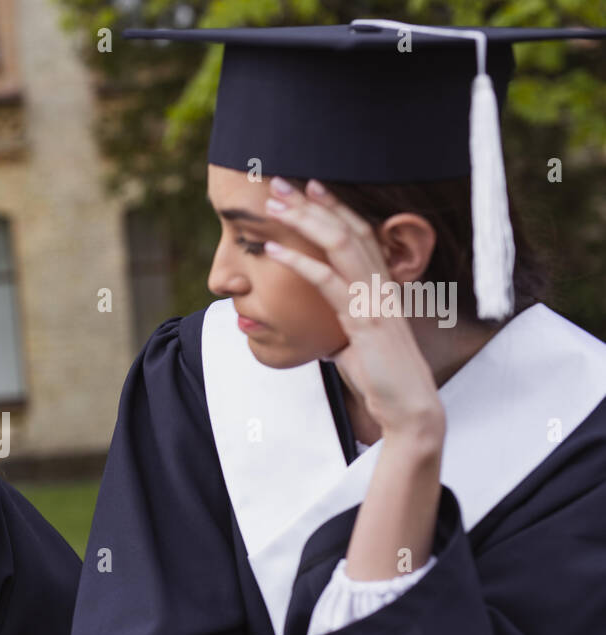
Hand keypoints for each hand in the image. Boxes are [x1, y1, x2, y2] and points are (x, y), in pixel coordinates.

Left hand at [262, 177, 444, 440]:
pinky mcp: (364, 320)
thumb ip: (342, 326)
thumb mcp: (355, 343)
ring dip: (304, 221)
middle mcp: (381, 284)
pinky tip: (272, 251)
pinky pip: (328, 283)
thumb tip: (326, 329)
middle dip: (313, 203)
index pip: (360, 233)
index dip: (335, 207)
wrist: (407, 405)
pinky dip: (298, 263)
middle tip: (282, 182)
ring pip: (339, 245)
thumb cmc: (381, 376)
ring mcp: (374, 299)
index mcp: (381, 285)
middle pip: (348, 228)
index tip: (310, 187)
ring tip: (274, 204)